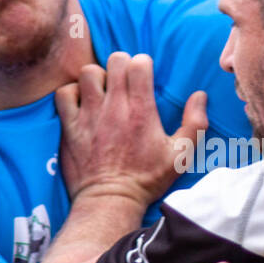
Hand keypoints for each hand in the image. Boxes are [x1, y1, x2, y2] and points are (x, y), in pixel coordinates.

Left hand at [55, 52, 207, 205]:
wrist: (110, 201)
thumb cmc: (147, 180)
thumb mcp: (181, 156)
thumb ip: (195, 123)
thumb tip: (200, 95)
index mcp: (141, 111)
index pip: (138, 64)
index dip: (143, 64)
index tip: (144, 76)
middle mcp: (114, 108)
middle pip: (114, 61)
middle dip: (121, 64)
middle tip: (124, 80)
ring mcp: (88, 116)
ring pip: (88, 73)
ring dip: (96, 77)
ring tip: (102, 91)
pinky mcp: (69, 127)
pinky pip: (64, 94)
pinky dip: (71, 93)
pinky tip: (80, 103)